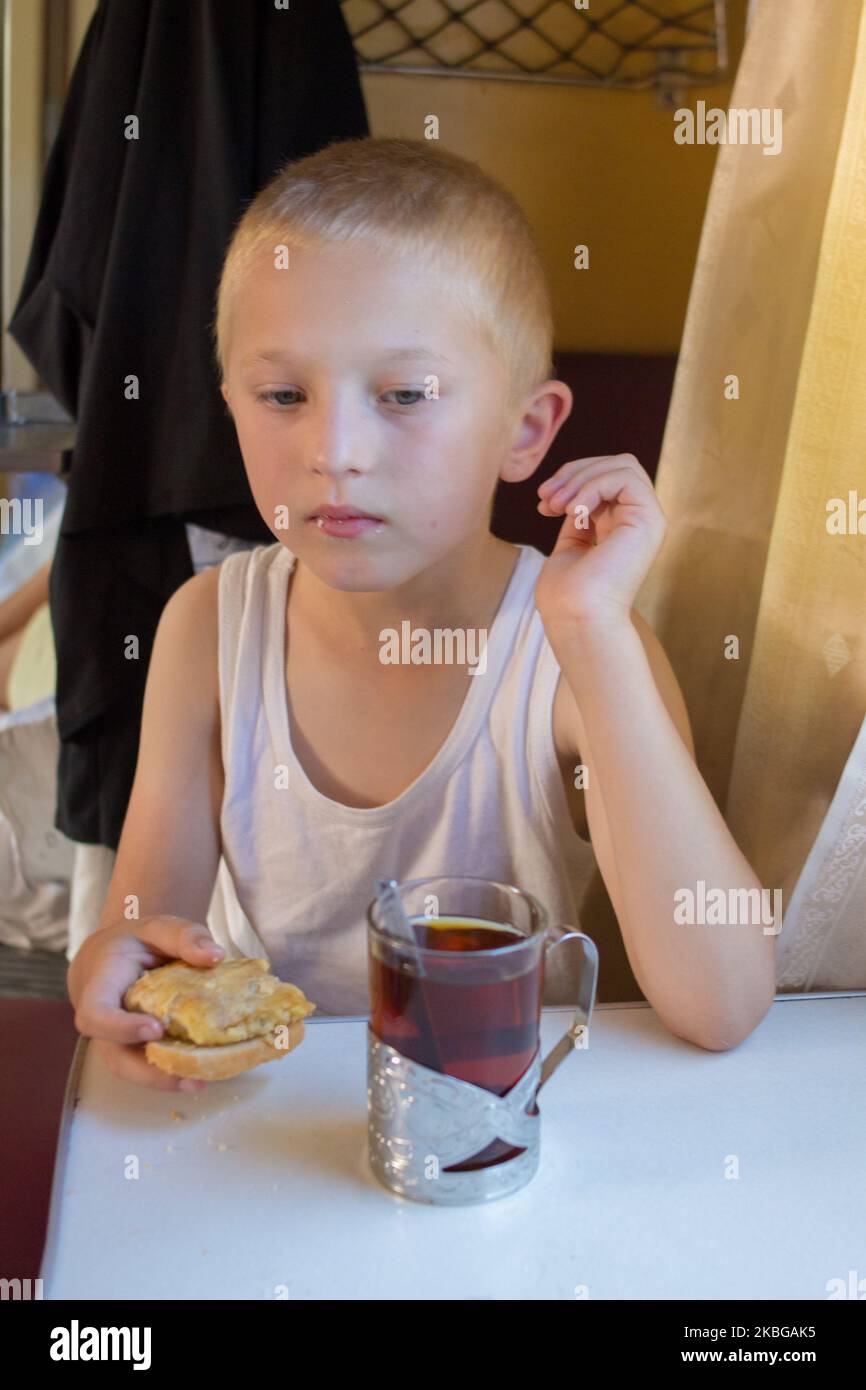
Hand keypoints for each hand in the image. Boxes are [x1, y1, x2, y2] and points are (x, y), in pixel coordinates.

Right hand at [68, 916, 225, 1092]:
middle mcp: (102, 1019)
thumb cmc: (136, 941)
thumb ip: (185, 936)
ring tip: (201, 1082)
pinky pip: (146, 1064)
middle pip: (114, 1056)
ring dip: (164, 1080)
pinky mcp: (133, 1047)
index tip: (155, 1028)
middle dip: (150, 1073)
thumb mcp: (159, 926)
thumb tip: (216, 956)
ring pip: (132, 1068)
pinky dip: (171, 1071)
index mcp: (100, 984)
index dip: (120, 1027)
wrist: (113, 955)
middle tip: (190, 1076)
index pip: (95, 1014)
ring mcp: (115, 1038)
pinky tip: (202, 1074)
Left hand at [534, 453, 666, 629]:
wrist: (577, 618)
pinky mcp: (650, 519)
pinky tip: (574, 512)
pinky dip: (593, 486)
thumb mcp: (569, 545)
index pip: (605, 478)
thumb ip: (578, 517)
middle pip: (616, 464)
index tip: (543, 502)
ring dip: (581, 478)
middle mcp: (640, 521)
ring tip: (557, 505)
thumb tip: (568, 493)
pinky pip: (625, 477)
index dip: (572, 480)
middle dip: (575, 472)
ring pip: (622, 464)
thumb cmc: (567, 596)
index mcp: (622, 527)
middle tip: (546, 498)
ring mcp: (648, 519)